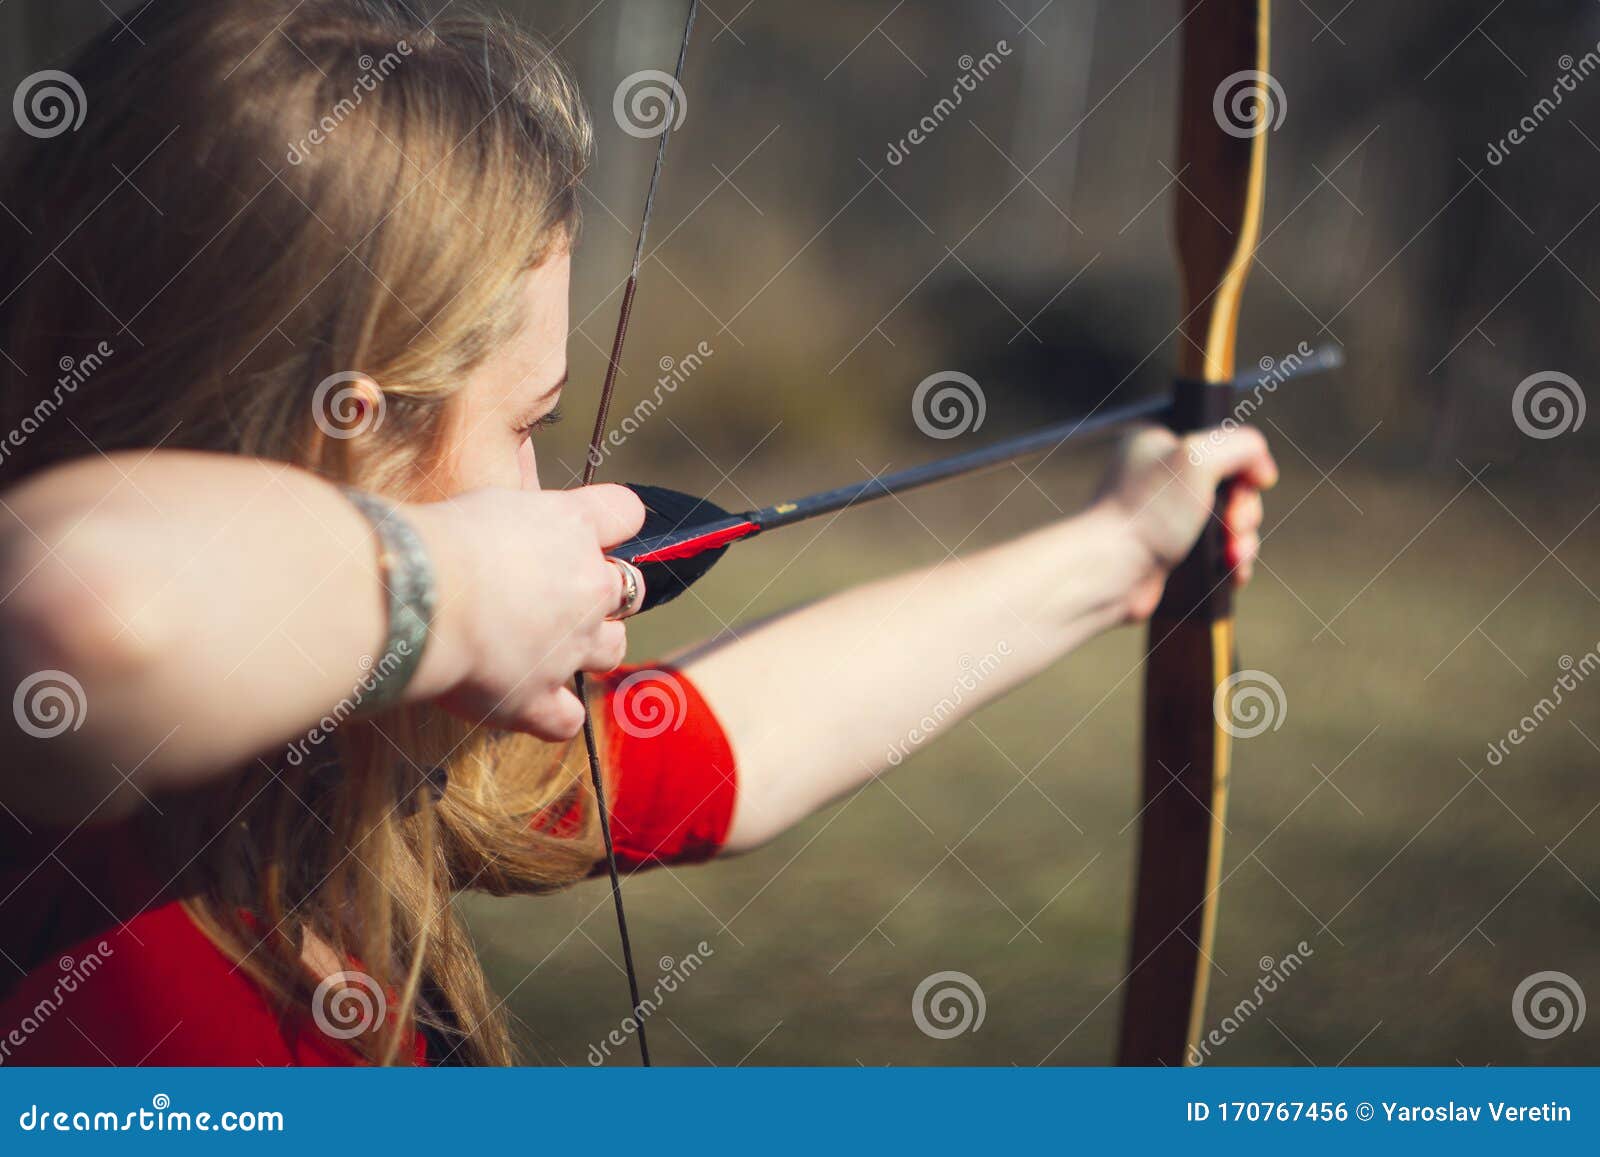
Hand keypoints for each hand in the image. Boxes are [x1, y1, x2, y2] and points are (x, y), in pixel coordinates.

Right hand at [408, 484, 644, 739]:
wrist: (413, 596)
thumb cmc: (435, 536)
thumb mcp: (484, 496)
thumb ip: (519, 500)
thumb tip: (523, 470)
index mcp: (573, 525)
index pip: (625, 513)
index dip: (612, 522)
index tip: (593, 530)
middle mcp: (587, 586)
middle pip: (626, 589)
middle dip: (599, 593)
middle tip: (552, 594)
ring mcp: (569, 647)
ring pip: (610, 650)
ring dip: (588, 649)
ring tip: (547, 646)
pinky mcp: (538, 698)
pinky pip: (566, 718)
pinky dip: (552, 713)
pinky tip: (529, 702)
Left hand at [1095, 424, 1277, 619]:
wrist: (1111, 573)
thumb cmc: (1145, 513)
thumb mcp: (1198, 457)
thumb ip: (1241, 445)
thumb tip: (1262, 469)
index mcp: (1160, 444)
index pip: (1223, 444)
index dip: (1246, 467)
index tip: (1253, 484)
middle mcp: (1162, 477)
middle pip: (1232, 486)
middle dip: (1245, 509)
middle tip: (1235, 524)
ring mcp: (1168, 516)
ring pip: (1230, 522)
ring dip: (1243, 540)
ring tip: (1233, 555)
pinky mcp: (1173, 552)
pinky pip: (1218, 551)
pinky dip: (1231, 561)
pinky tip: (1233, 571)